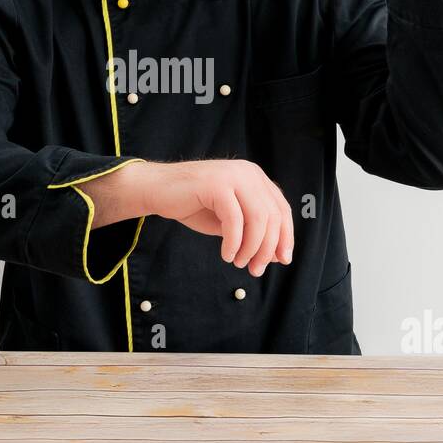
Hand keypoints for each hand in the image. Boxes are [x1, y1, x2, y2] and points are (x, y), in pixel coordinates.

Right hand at [84, 159, 293, 276]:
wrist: (156, 190)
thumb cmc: (192, 205)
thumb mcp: (229, 223)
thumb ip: (252, 234)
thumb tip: (276, 257)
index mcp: (255, 178)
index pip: (282, 209)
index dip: (286, 236)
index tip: (282, 261)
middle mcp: (248, 173)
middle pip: (273, 216)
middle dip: (268, 248)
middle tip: (255, 269)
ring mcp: (233, 175)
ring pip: (258, 218)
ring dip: (252, 247)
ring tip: (239, 263)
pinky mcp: (217, 184)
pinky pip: (235, 220)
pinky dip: (234, 242)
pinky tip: (226, 255)